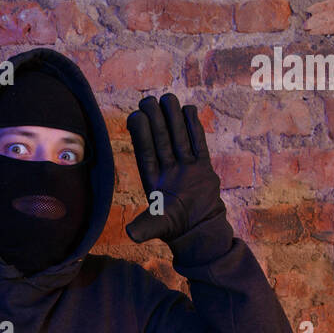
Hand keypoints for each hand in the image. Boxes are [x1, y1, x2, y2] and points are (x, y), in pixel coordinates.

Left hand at [125, 93, 225, 243]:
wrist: (198, 229)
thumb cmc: (174, 228)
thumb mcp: (157, 226)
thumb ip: (145, 227)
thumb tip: (130, 235)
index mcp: (153, 179)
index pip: (146, 152)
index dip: (141, 134)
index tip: (136, 116)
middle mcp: (167, 169)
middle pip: (161, 140)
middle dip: (155, 120)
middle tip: (148, 99)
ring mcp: (185, 166)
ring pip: (179, 137)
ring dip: (173, 118)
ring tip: (168, 97)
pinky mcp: (203, 167)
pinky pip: (199, 144)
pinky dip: (195, 128)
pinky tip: (189, 110)